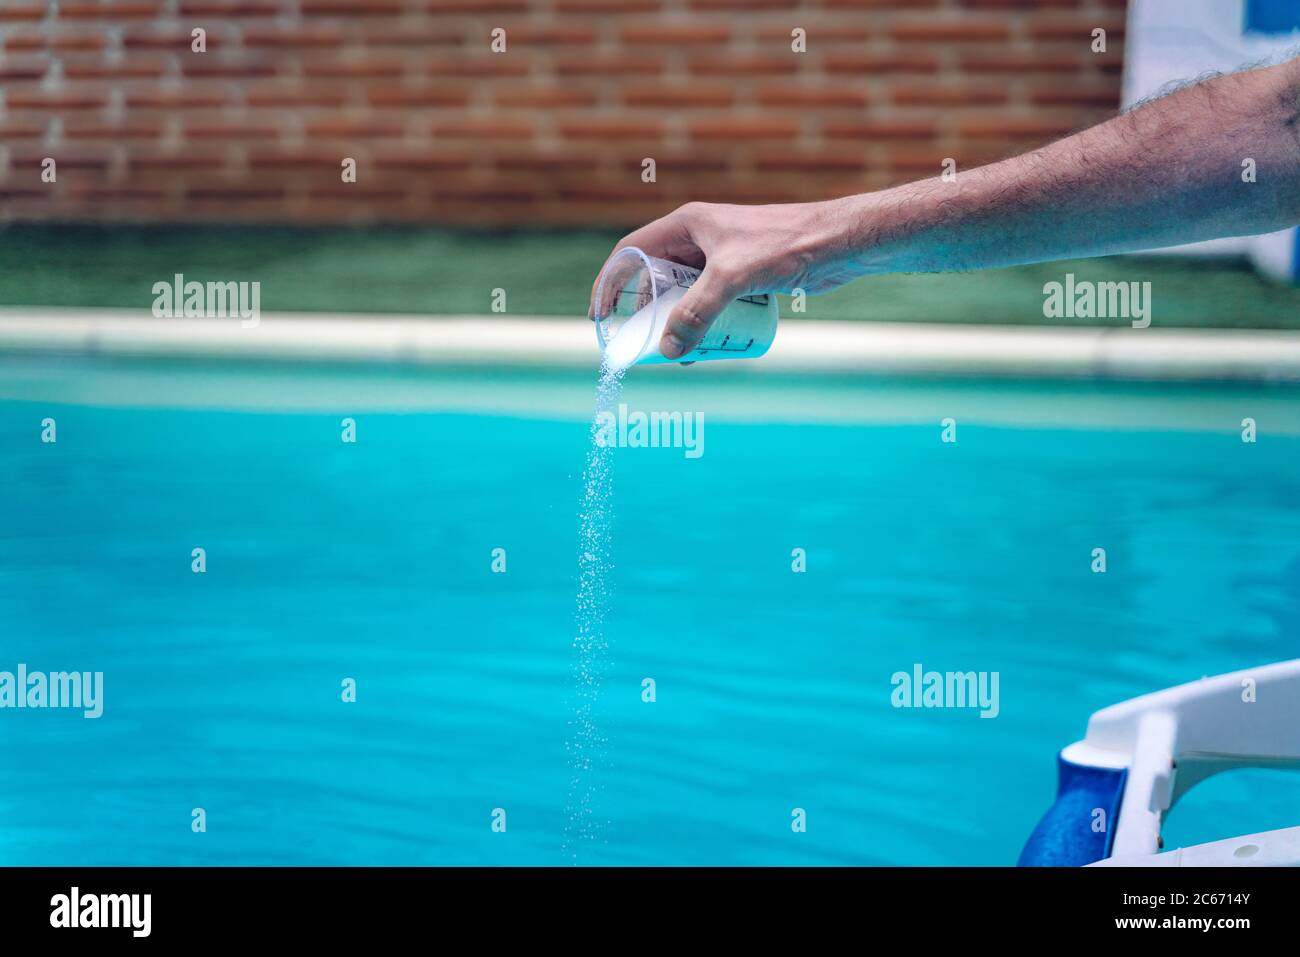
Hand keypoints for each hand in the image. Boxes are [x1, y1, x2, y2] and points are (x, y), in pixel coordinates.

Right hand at [589, 200, 860, 359]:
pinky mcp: (744, 274)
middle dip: (649, 316)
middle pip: (657, 280)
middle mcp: (700, 238)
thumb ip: (698, 312)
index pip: (631, 252)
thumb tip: (668, 350)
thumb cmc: (787, 245)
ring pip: (685, 295)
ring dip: (678, 325)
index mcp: (686, 225)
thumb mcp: (733, 278)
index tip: (599, 316)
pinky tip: (711, 346)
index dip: (610, 283)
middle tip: (648, 346)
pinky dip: (704, 324)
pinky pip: (711, 303)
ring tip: (682, 354)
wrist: (839, 243)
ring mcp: (722, 257)